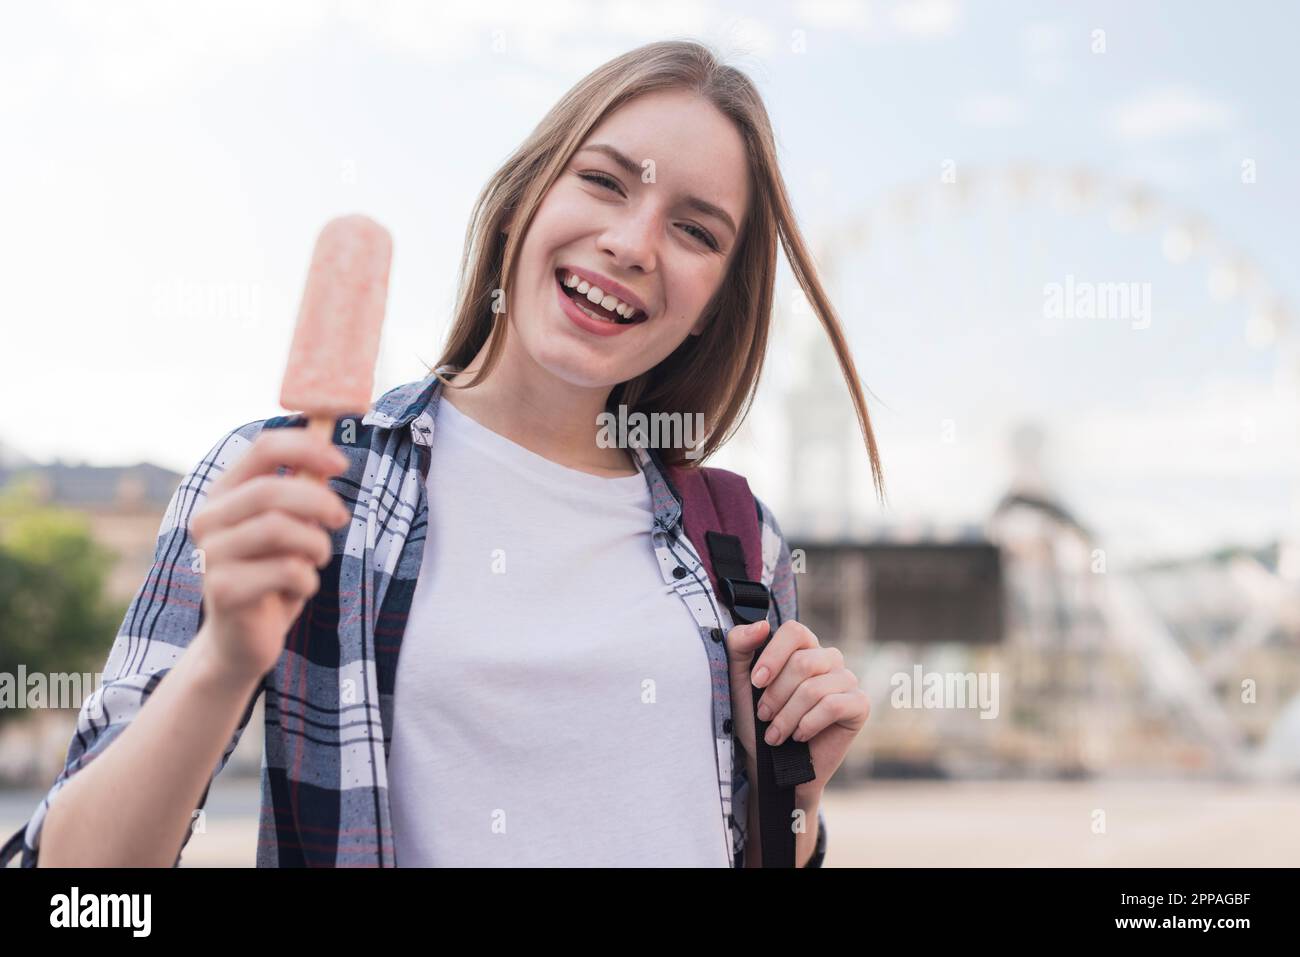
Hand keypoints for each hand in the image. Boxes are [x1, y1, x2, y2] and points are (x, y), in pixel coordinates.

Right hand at [188, 427, 351, 684]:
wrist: (242, 639)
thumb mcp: (291, 526)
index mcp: (224, 493)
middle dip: (319, 502)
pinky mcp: (222, 590)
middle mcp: (208, 518)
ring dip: (316, 546)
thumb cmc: (272, 573)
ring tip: (315, 560)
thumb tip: (330, 445)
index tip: (342, 464)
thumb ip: (303, 488)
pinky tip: (299, 589)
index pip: (262, 448)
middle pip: (272, 490)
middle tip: (340, 519)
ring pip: (281, 530)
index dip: (307, 448)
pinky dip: (308, 579)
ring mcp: (211, 555)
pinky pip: (286, 571)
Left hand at [725, 619, 868, 801]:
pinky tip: (799, 736)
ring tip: (776, 734)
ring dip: (788, 716)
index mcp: (803, 647)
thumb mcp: (739, 681)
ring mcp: (846, 680)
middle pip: (803, 663)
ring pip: (814, 688)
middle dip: (776, 695)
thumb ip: (740, 645)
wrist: (771, 765)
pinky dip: (808, 724)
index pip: (795, 631)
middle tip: (764, 716)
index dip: (773, 656)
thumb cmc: (755, 720)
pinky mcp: (859, 705)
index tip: (756, 683)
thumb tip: (762, 624)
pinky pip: (833, 706)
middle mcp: (828, 659)